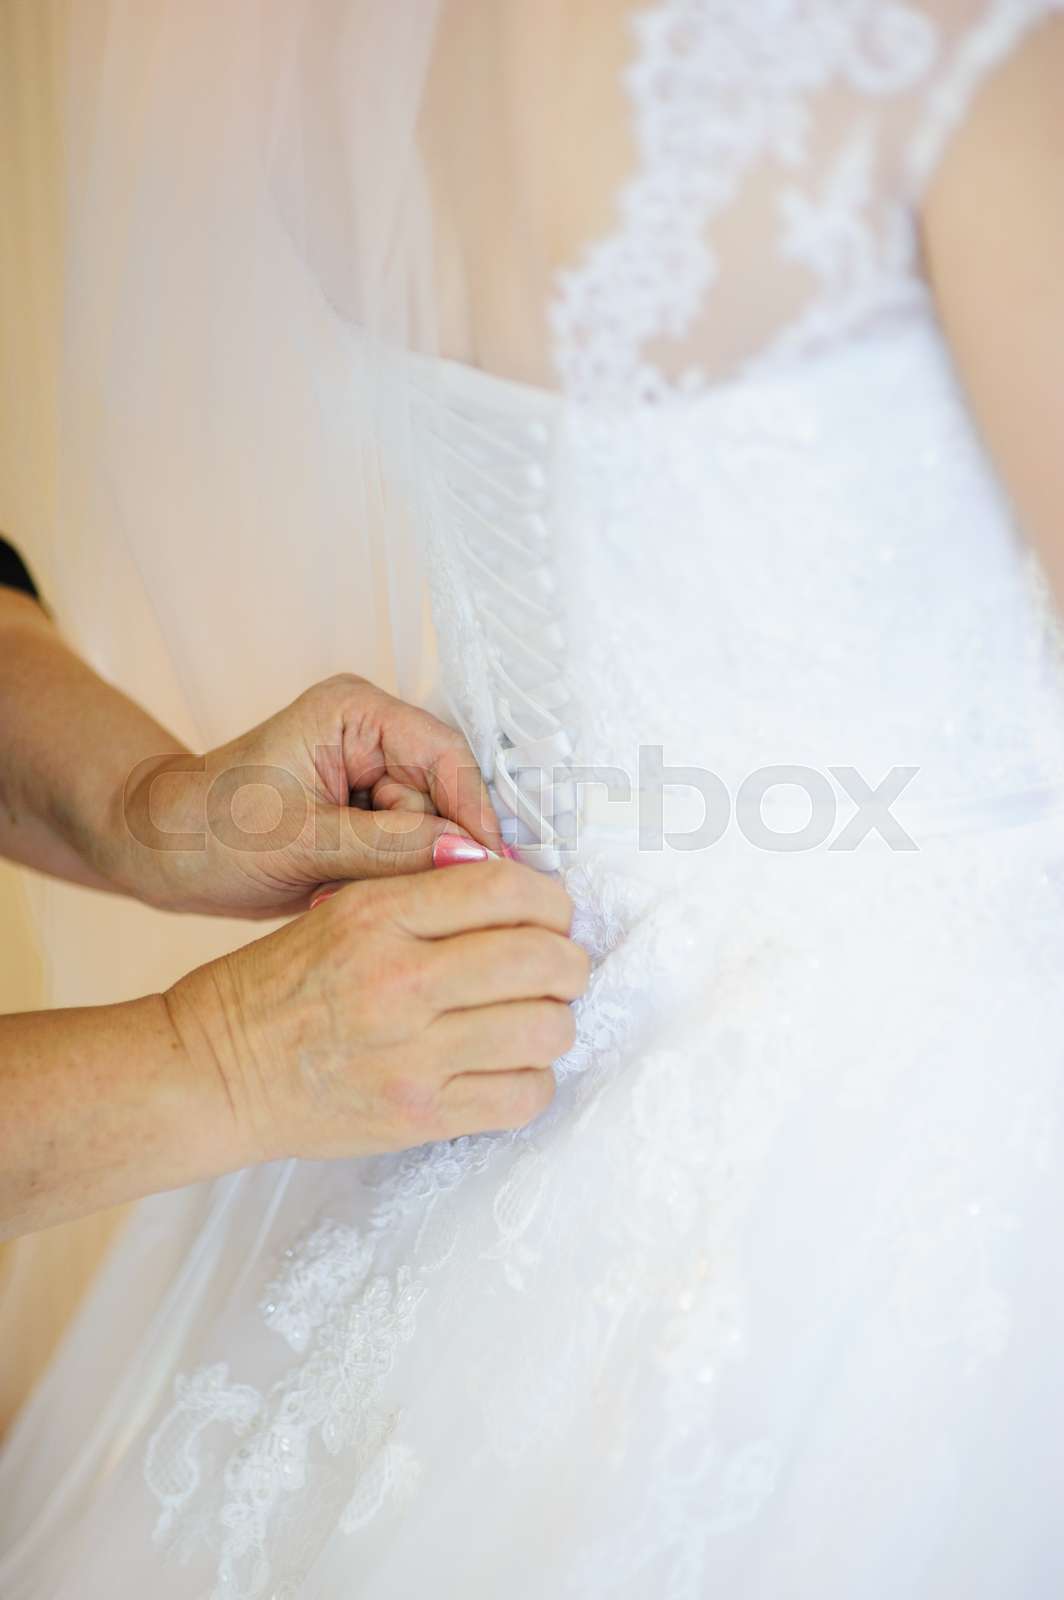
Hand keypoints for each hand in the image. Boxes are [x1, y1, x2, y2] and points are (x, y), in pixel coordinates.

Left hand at [120, 674, 508, 916]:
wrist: (160, 855)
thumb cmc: (208, 832)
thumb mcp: (302, 843)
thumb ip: (392, 849)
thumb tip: (470, 858)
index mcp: (356, 712)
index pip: (447, 755)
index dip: (472, 813)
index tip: (488, 865)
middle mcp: (374, 736)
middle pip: (446, 798)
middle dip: (421, 850)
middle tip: (372, 885)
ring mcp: (373, 776)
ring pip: (431, 833)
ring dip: (397, 871)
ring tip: (334, 885)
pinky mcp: (369, 816)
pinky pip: (409, 853)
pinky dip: (383, 880)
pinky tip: (336, 888)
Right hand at [166, 859, 588, 1159]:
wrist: (213, 1073)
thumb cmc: (278, 988)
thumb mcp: (342, 912)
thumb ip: (427, 896)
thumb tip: (522, 890)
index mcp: (380, 914)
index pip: (509, 889)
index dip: (551, 901)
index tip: (550, 915)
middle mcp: (401, 980)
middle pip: (544, 958)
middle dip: (568, 962)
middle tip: (556, 970)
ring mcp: (412, 1054)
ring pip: (548, 1029)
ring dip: (555, 1023)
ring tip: (530, 1021)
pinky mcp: (418, 1116)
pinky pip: (524, 1097)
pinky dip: (533, 1081)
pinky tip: (508, 1069)